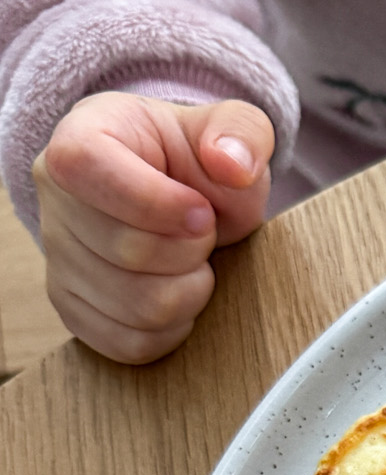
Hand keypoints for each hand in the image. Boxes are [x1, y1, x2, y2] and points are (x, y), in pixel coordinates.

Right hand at [34, 91, 273, 364]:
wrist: (175, 195)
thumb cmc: (195, 161)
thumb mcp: (230, 130)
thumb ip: (241, 133)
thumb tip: (232, 164)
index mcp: (80, 139)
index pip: (86, 168)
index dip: (155, 201)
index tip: (202, 211)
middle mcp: (55, 200)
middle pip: (126, 251)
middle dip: (190, 249)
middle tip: (203, 232)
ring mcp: (58, 260)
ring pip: (136, 307)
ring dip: (188, 291)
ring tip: (192, 261)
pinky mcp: (74, 309)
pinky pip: (130, 343)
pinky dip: (173, 328)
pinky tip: (178, 291)